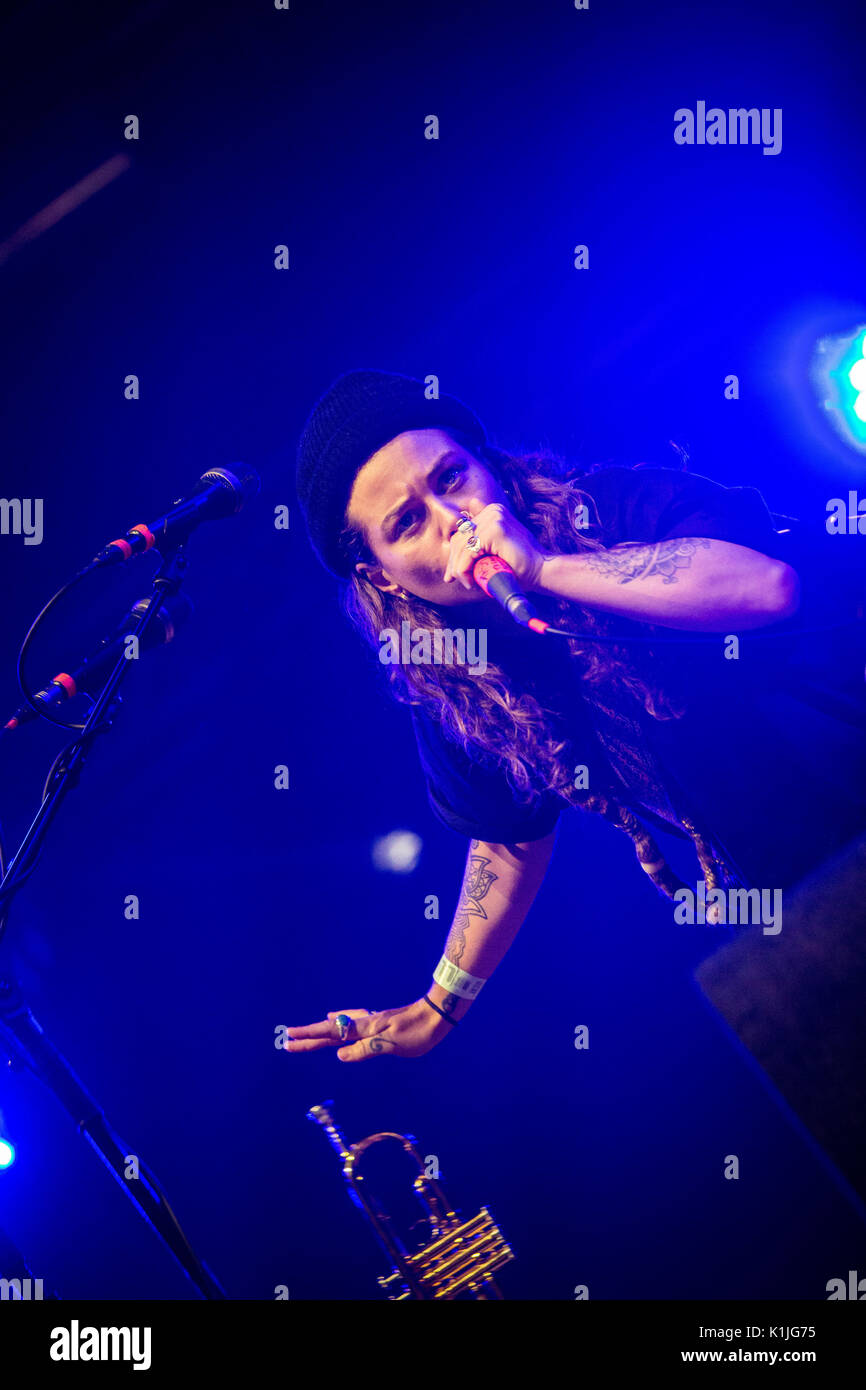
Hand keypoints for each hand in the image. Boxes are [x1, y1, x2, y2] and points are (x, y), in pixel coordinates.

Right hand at [283, 1000, 448, 1060]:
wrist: (438, 1013)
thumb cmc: (418, 1032)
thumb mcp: (392, 1044)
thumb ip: (366, 1049)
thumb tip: (339, 1055)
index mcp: (365, 1028)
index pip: (331, 1034)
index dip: (310, 1038)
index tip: (289, 1041)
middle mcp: (365, 1023)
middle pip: (331, 1030)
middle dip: (309, 1036)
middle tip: (288, 1040)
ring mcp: (373, 1021)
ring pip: (341, 1025)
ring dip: (323, 1030)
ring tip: (309, 1030)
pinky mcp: (381, 1022)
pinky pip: (354, 1022)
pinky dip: (342, 1023)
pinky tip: (343, 1020)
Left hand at [444, 503, 548, 591]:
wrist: (541, 571)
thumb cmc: (518, 567)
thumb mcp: (493, 553)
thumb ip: (477, 546)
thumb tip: (450, 548)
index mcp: (492, 512)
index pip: (462, 533)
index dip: (454, 554)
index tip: (452, 574)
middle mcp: (492, 510)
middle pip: (459, 538)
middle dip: (454, 562)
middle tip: (453, 580)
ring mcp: (494, 517)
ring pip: (461, 546)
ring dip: (459, 569)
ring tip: (468, 582)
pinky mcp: (495, 529)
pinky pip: (468, 552)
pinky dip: (465, 569)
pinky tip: (472, 581)